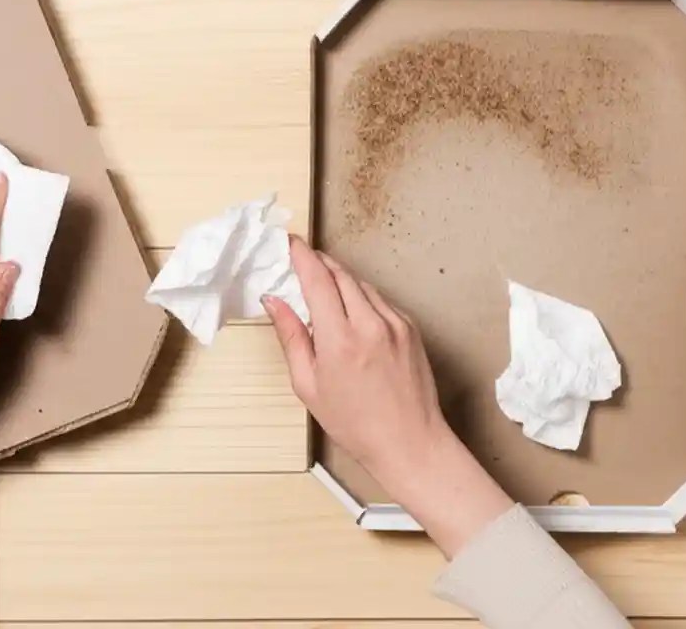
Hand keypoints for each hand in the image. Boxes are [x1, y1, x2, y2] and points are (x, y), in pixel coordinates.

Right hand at [263, 236, 510, 556]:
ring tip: (322, 289)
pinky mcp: (411, 328)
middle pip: (340, 273)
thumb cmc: (355, 424)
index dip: (301, 255)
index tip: (289, 242)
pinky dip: (361, 298)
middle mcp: (371, 323)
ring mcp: (396, 323)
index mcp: (341, 339)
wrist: (410, 443)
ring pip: (361, 285)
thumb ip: (291, 337)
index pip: (317, 279)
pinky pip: (380, 301)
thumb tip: (275, 302)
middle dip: (319, 262)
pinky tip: (351, 314)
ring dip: (340, 279)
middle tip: (300, 260)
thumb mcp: (309, 385)